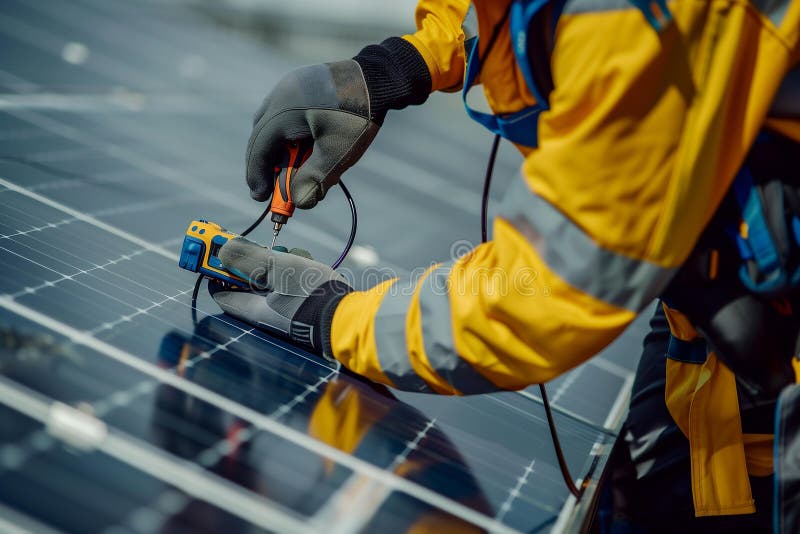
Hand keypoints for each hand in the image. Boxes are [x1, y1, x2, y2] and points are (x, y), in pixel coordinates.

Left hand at [209, 238, 351, 358]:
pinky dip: (295, 274)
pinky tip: (307, 264)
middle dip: (253, 263)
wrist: (350, 318)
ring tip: (292, 255)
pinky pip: (291, 288)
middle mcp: (267, 316)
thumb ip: (249, 257)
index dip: (215, 272)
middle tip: (262, 249)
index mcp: (254, 310)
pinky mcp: (304, 310)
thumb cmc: (312, 295)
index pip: (221, 293)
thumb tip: (223, 250)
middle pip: (248, 285)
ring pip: (272, 283)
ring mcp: (287, 314)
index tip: (215, 255)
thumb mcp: (279, 268)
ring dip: (278, 265)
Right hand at [246, 38, 430, 207]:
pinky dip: (287, 133)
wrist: (378, 77)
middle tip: (276, 188)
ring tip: (293, 168)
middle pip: (261, 137)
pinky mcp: (299, 83)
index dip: (257, 176)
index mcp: (282, 113)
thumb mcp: (337, 153)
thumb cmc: (357, 116)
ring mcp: (288, 86)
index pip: (258, 150)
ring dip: (277, 149)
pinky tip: (304, 145)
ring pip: (270, 124)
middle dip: (266, 165)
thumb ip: (314, 179)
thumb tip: (299, 203)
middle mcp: (279, 96)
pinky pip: (283, 112)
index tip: (261, 197)